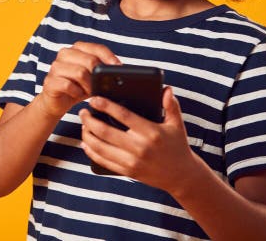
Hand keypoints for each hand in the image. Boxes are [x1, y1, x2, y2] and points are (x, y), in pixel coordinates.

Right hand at [35, 42, 119, 119]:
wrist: (56, 102)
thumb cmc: (76, 87)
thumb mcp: (92, 77)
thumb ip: (102, 71)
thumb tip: (119, 70)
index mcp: (76, 49)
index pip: (97, 48)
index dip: (109, 57)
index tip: (118, 68)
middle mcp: (65, 54)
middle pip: (90, 60)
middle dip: (99, 76)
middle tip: (101, 87)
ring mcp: (55, 67)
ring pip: (80, 73)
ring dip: (88, 86)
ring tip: (89, 92)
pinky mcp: (49, 81)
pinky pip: (68, 85)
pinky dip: (76, 92)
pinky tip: (77, 95)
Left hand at [79, 86, 197, 191]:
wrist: (182, 176)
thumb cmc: (178, 146)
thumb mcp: (177, 124)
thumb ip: (171, 105)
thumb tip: (166, 89)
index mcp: (150, 132)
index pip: (123, 116)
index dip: (106, 106)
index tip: (94, 99)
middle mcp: (139, 147)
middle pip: (106, 132)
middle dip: (90, 120)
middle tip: (82, 112)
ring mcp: (132, 161)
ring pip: (101, 148)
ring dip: (87, 135)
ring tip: (83, 125)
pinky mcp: (128, 172)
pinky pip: (104, 161)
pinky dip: (91, 152)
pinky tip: (86, 143)